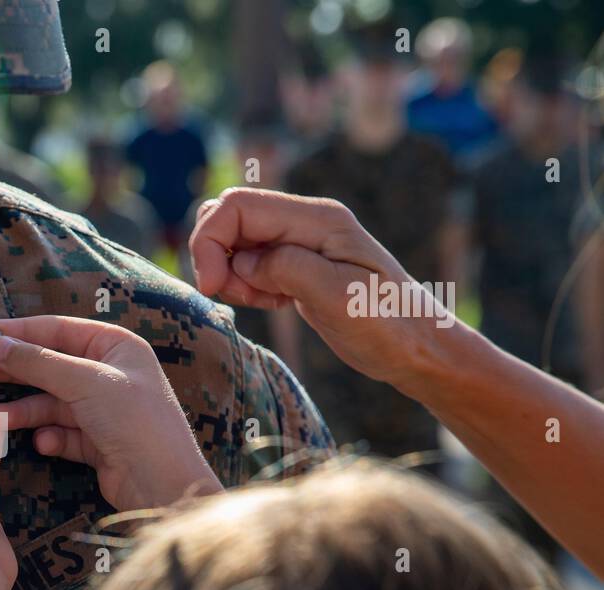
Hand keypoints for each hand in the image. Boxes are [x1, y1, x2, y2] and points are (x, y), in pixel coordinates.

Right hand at [0, 316, 221, 511]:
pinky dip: (49, 437)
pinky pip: (62, 433)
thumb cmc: (135, 421)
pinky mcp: (97, 442)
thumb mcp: (84, 382)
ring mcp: (103, 409)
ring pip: (50, 402)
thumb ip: (37, 362)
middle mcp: (110, 374)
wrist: (163, 485)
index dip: (18, 332)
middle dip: (13, 370)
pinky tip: (42, 444)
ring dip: (23, 410)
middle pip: (50, 365)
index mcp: (116, 346)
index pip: (58, 330)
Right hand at [189, 187, 451, 400]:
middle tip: (241, 296)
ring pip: (234, 242)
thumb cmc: (387, 325)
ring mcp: (299, 242)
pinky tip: (276, 305)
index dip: (210, 241)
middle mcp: (306, 221)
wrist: (416, 347)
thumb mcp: (339, 297)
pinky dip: (246, 285)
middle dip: (216, 257)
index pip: (237, 205)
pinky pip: (249, 264)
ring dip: (231, 274)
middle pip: (229, 217)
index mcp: (319, 219)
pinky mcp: (295, 265)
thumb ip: (288, 269)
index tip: (212, 286)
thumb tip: (241, 261)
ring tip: (267, 303)